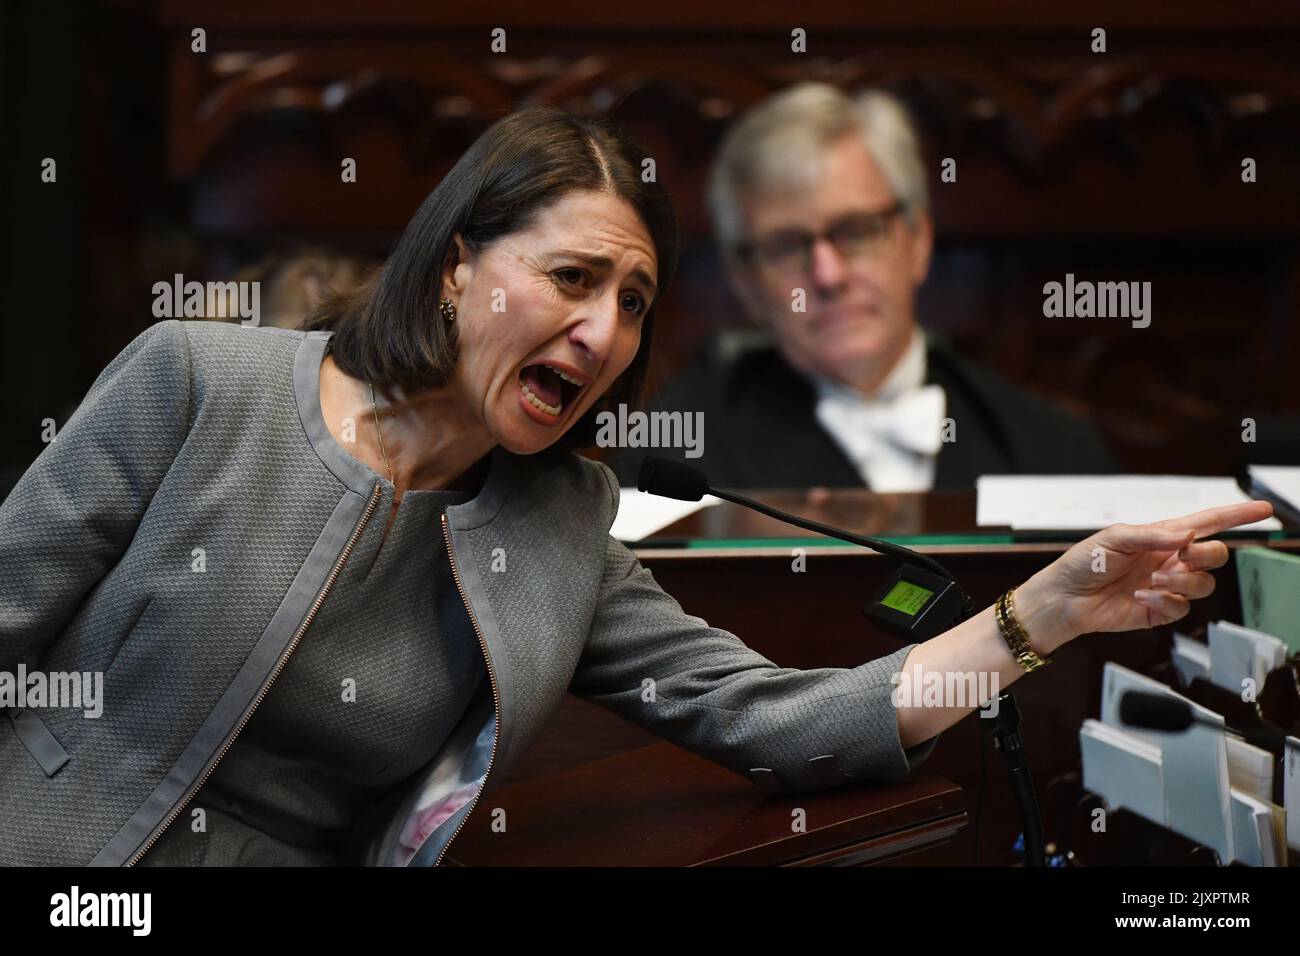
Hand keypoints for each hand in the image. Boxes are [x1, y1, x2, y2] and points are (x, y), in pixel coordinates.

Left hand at [1017, 499, 1274, 652]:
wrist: (1063, 598)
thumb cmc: (1082, 563)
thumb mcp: (1113, 538)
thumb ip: (1151, 535)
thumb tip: (1186, 535)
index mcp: (1161, 536)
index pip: (1207, 523)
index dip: (1236, 516)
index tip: (1264, 510)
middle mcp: (1169, 560)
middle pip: (1215, 555)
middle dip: (1206, 555)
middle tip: (1181, 556)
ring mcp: (1167, 586)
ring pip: (1204, 585)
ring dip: (1183, 582)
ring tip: (1151, 582)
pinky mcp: (1159, 611)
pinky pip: (1182, 608)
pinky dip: (1165, 602)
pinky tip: (1140, 598)